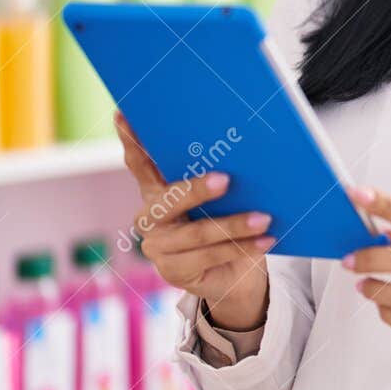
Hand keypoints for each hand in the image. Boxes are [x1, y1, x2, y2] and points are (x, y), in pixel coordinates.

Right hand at [118, 114, 272, 330]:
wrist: (233, 274)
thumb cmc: (227, 221)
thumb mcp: (222, 197)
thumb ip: (218, 177)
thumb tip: (245, 153)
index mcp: (157, 190)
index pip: (141, 164)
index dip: (132, 142)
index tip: (125, 115)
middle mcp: (150, 217)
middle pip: (169, 200)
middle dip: (197, 190)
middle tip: (226, 179)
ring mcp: (157, 247)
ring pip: (197, 233)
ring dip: (234, 225)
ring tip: (264, 218)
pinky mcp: (172, 272)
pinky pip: (210, 257)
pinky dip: (242, 247)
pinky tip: (266, 240)